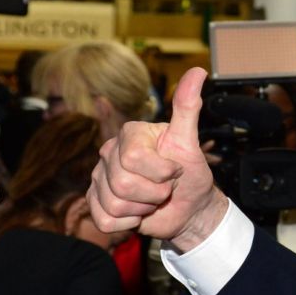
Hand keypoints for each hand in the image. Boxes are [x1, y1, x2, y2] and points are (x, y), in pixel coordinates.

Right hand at [88, 68, 226, 251]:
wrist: (188, 208)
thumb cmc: (190, 175)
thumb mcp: (191, 143)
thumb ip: (188, 108)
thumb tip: (198, 71)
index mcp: (129, 134)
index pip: (133, 157)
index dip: (161, 171)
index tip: (175, 170)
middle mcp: (109, 153)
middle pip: (123, 183)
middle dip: (154, 192)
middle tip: (165, 188)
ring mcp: (99, 179)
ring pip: (114, 203)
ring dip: (143, 208)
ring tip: (152, 200)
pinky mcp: (96, 204)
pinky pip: (105, 219)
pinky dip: (128, 223)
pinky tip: (138, 213)